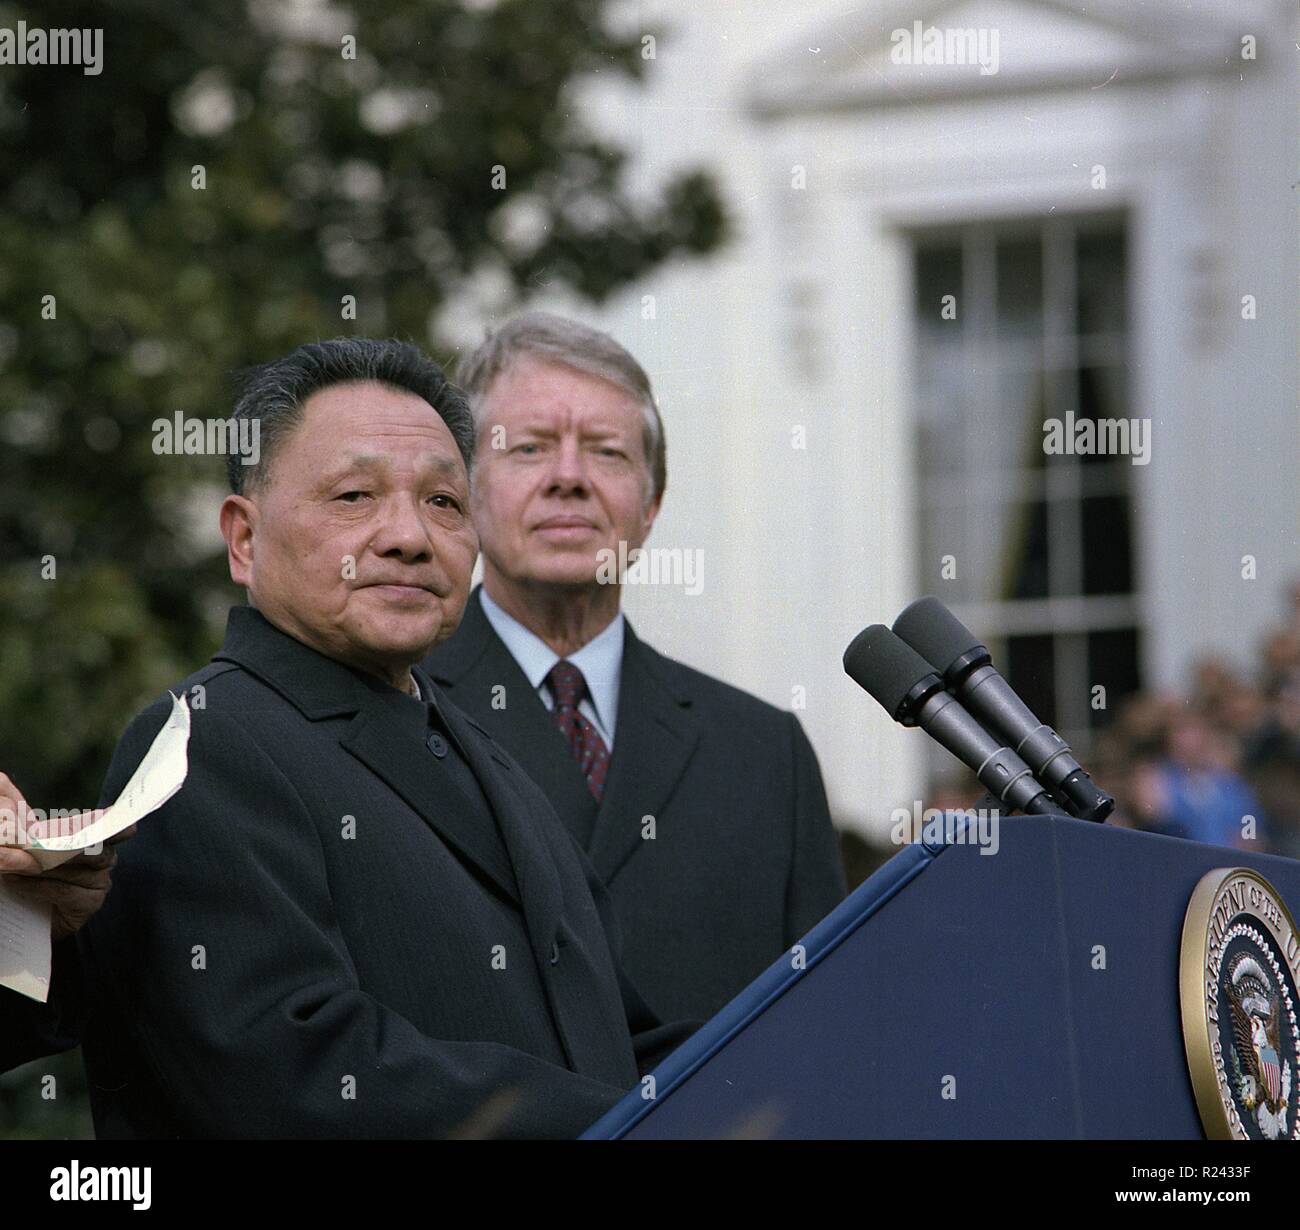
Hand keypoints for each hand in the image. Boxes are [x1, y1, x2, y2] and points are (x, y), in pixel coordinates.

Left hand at [0, 771, 134, 939]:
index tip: (124, 823)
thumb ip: (18, 809)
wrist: (27, 916)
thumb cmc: (30, 873)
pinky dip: (37, 886)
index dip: (117, 823)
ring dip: (31, 865)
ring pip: (69, 868)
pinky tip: (15, 883)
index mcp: (95, 837)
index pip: (110, 825)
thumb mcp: (24, 838)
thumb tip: (0, 778)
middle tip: (17, 842)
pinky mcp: (89, 904)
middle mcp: (104, 858)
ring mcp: (99, 882)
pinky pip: (64, 891)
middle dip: (46, 843)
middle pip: (83, 845)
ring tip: (4, 861)